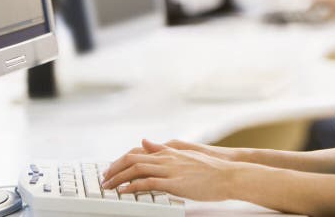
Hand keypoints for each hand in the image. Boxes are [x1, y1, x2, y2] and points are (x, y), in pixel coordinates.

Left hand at [101, 139, 240, 200]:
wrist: (229, 174)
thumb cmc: (212, 169)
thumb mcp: (186, 154)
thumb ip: (164, 149)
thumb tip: (145, 141)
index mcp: (170, 151)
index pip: (138, 152)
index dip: (122, 160)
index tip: (112, 169)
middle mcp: (167, 157)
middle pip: (133, 159)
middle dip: (115, 168)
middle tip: (104, 178)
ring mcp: (170, 168)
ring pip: (136, 169)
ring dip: (118, 177)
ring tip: (108, 186)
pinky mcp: (174, 182)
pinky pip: (147, 182)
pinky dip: (132, 186)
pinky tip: (124, 192)